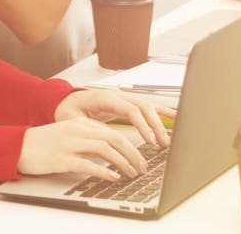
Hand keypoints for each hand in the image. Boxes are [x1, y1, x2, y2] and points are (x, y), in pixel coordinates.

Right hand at [17, 118, 150, 181]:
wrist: (19, 146)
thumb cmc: (44, 142)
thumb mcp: (68, 133)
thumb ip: (87, 137)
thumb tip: (110, 148)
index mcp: (80, 123)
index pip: (112, 131)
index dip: (130, 144)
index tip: (140, 156)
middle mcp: (77, 130)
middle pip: (114, 138)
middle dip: (133, 153)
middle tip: (142, 166)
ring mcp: (70, 144)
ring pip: (105, 149)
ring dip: (123, 162)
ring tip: (132, 173)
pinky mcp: (62, 158)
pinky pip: (88, 164)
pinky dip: (104, 171)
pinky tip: (113, 177)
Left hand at [53, 89, 175, 147]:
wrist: (66, 100)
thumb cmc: (69, 110)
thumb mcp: (73, 119)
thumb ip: (90, 125)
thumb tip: (107, 136)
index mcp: (105, 98)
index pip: (131, 110)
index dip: (142, 125)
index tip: (149, 141)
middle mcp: (118, 95)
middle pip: (143, 107)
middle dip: (155, 125)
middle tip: (162, 144)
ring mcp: (124, 97)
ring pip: (148, 106)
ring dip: (160, 122)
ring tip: (168, 139)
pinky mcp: (127, 102)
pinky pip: (147, 105)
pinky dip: (162, 110)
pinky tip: (174, 116)